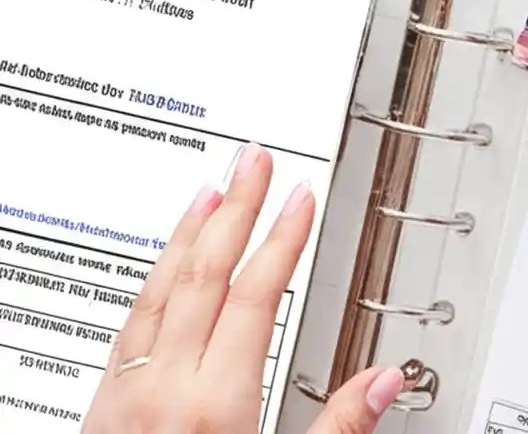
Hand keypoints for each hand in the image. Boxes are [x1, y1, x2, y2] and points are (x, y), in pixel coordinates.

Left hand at [83, 143, 403, 432]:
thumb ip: (338, 426)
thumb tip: (385, 381)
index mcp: (216, 401)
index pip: (254, 294)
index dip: (282, 239)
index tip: (300, 199)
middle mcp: (163, 386)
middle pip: (203, 273)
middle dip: (235, 208)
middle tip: (254, 158)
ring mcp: (126, 390)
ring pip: (157, 287)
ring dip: (187, 230)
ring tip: (211, 187)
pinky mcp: (104, 401)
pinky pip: (130, 318)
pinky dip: (152, 275)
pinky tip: (163, 260)